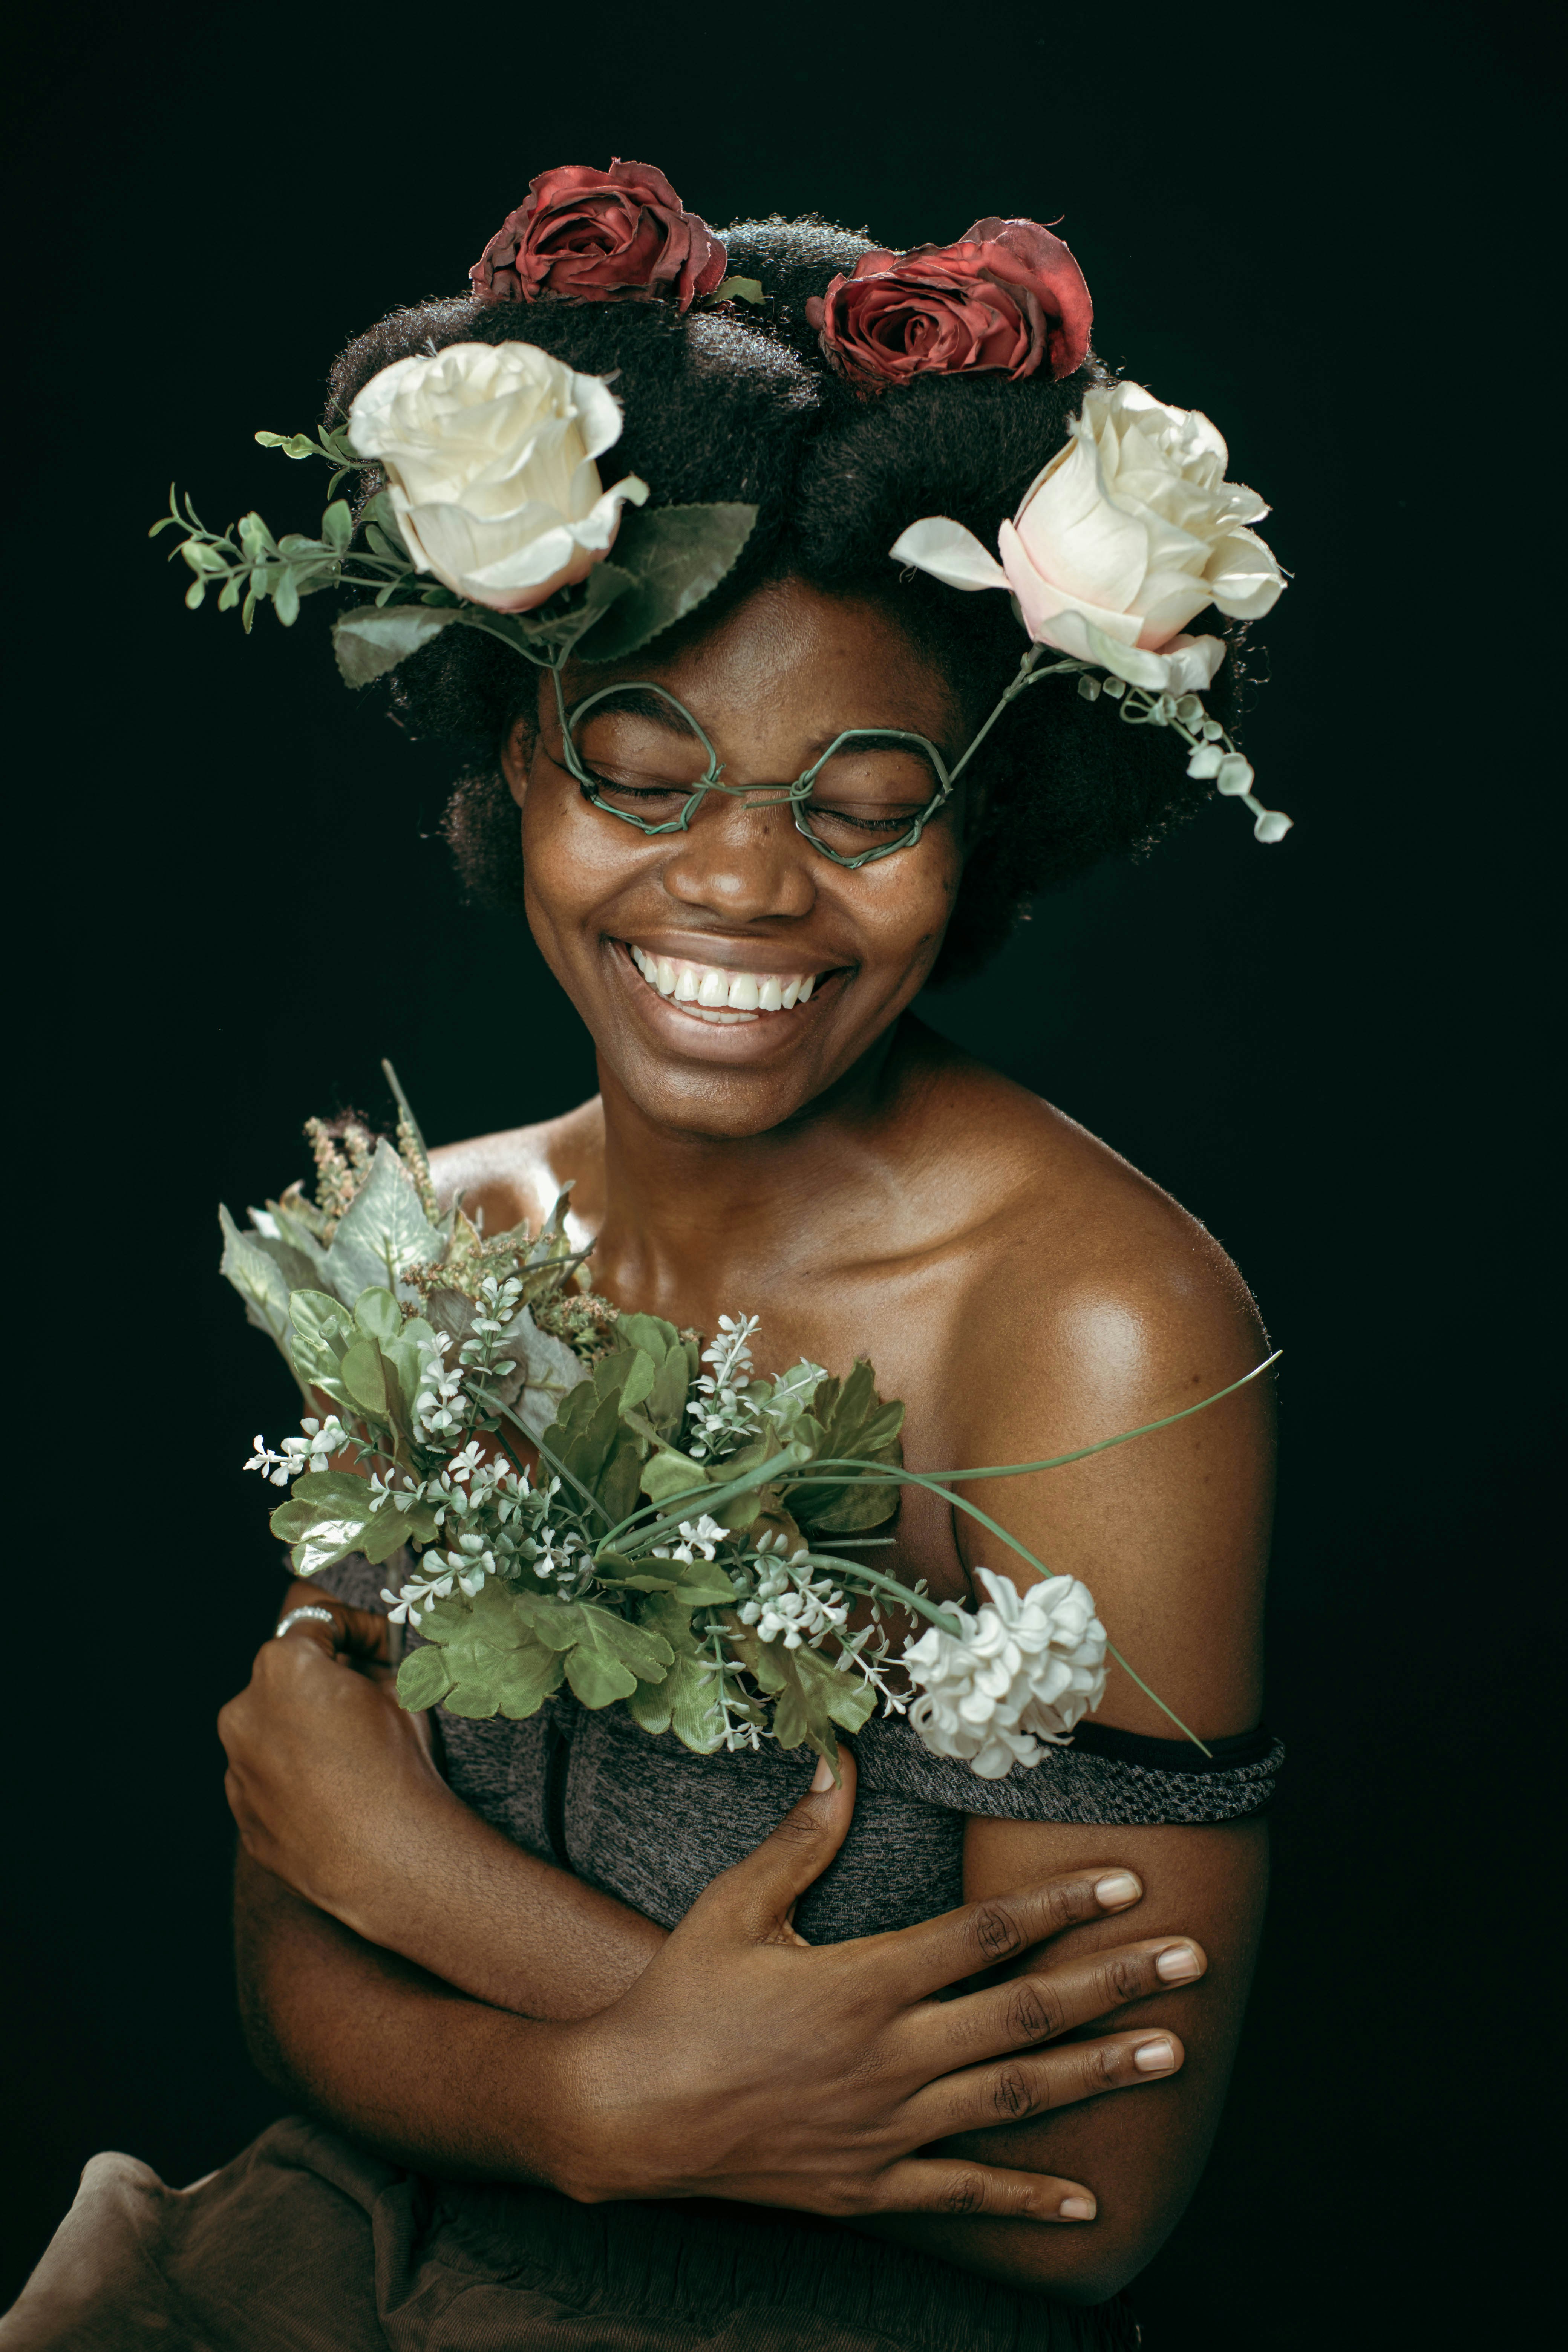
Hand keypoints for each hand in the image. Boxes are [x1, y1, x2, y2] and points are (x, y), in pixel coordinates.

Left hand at [219, 1595, 666, 2016]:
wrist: (390, 1860)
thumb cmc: (402, 1767)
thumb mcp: (404, 1692)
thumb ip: (374, 1665)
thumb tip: (367, 1663)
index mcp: (283, 1667)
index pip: (317, 1622)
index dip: (358, 1630)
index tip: (383, 1648)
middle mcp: (244, 1712)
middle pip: (285, 1677)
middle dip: (325, 1682)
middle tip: (370, 1704)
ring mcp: (237, 1767)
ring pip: (272, 1729)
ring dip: (305, 1730)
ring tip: (354, 1757)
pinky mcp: (242, 1812)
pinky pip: (266, 1778)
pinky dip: (294, 1776)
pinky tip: (336, 1794)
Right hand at [534, 1748, 1203, 2226]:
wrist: (628, 2115)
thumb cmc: (680, 1999)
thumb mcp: (734, 1907)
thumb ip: (799, 1838)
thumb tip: (840, 1758)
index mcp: (865, 1981)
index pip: (986, 1934)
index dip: (1059, 1905)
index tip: (1126, 1883)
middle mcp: (891, 2055)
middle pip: (1025, 2012)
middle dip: (1115, 1984)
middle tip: (1191, 1962)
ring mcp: (887, 2127)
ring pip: (1016, 2095)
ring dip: (1099, 2072)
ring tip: (1172, 2053)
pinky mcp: (871, 2185)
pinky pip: (965, 2193)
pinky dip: (1028, 2199)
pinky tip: (1088, 2204)